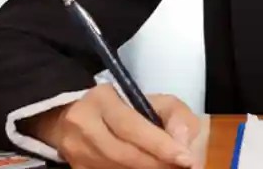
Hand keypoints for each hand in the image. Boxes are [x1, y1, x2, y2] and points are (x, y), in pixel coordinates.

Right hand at [24, 84, 201, 167]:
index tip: (186, 159)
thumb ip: (175, 115)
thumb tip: (182, 144)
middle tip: (180, 168)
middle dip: (156, 164)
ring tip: (167, 168)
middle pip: (123, 153)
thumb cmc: (125, 108)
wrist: (78, 117)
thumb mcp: (153, 100)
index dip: (160, 145)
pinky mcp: (77, 168)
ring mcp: (76, 150)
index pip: (132, 127)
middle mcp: (84, 125)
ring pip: (114, 168)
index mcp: (102, 100)